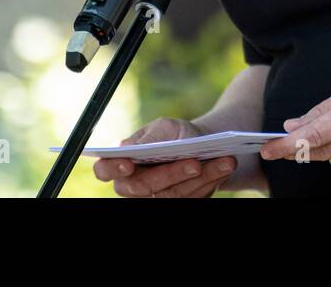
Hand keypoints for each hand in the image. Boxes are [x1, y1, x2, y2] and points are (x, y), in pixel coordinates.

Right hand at [92, 117, 238, 197]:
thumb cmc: (175, 134)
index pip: (105, 170)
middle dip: (171, 174)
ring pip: (174, 195)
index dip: (113, 169)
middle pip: (144, 187)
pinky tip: (225, 166)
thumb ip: (149, 138)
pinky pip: (194, 197)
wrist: (201, 144)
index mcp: (123, 163)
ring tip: (224, 160)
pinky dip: (212, 180)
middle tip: (194, 162)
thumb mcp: (165, 128)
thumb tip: (124, 146)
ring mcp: (158, 197)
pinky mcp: (181, 202)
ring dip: (201, 177)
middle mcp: (135, 186)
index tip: (129, 163)